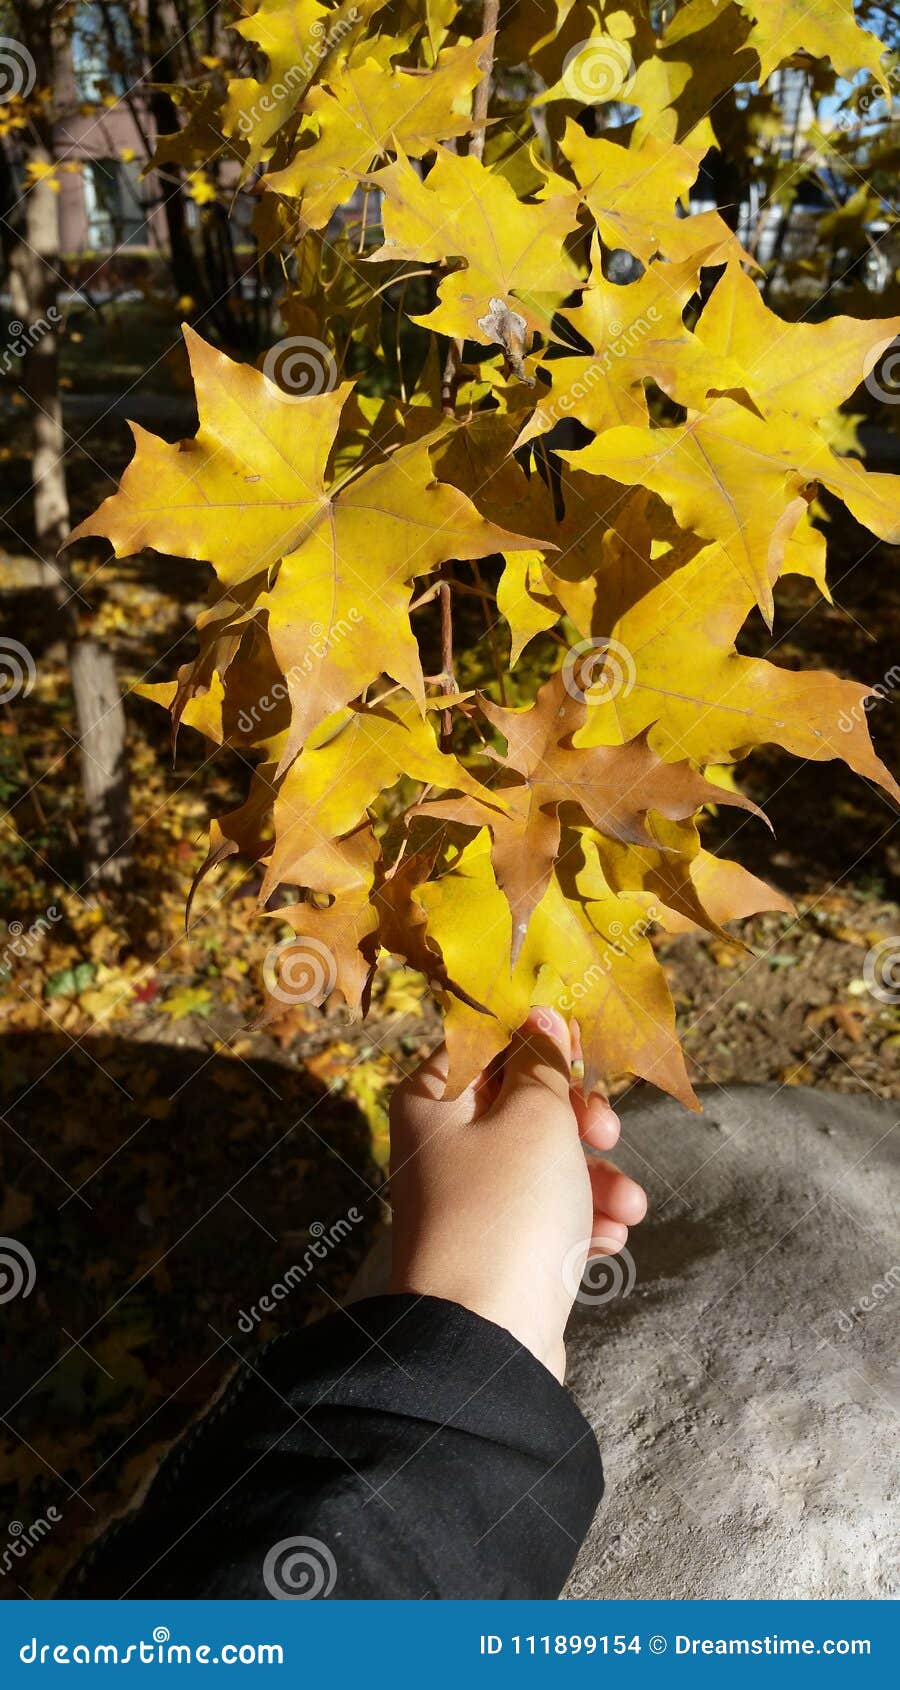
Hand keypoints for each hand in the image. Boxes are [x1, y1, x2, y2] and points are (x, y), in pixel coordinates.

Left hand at [388, 1009, 646, 1381]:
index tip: (583, 1046)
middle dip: (579, 1119)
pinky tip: (607, 1240)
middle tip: (605, 1133)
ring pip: (545, 1163)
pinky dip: (581, 1220)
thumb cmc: (506, 1212)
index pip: (486, 1042)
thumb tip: (539, 1014)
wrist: (486, 1343)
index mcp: (432, 1100)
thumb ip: (544, 1060)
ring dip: (596, 1178)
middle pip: (523, 1104)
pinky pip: (547, 1216)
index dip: (540, 1040)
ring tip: (627, 1207)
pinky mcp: (495, 1250)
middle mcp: (441, 1146)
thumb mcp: (537, 1117)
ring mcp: (467, 1201)